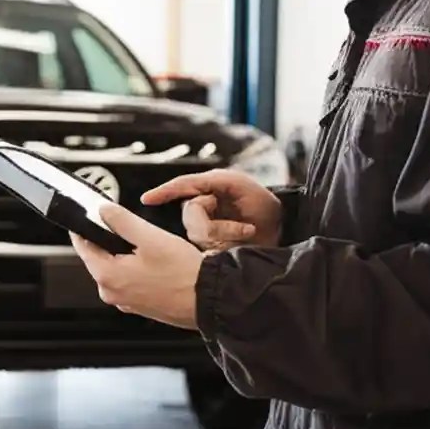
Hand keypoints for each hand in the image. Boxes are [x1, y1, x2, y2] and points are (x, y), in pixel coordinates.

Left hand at [69, 203, 203, 329]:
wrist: (208, 299)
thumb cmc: (183, 273)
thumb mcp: (150, 237)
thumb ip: (122, 221)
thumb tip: (104, 211)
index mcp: (108, 276)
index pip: (82, 246)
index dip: (84, 227)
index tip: (90, 215)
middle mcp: (112, 293)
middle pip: (98, 258)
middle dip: (108, 239)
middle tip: (128, 226)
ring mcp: (126, 302)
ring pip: (115, 269)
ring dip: (124, 254)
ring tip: (148, 244)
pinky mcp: (140, 306)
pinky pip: (129, 281)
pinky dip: (135, 269)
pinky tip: (156, 263)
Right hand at [141, 169, 281, 250]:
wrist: (281, 229)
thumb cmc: (265, 205)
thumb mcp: (242, 186)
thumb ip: (215, 184)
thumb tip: (195, 197)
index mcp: (212, 185)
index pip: (182, 186)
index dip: (164, 192)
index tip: (147, 199)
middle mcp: (206, 203)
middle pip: (191, 215)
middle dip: (217, 227)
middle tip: (244, 230)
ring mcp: (207, 223)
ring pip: (198, 233)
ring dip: (224, 235)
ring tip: (246, 233)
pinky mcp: (211, 241)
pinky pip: (205, 244)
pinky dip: (223, 243)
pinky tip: (240, 240)